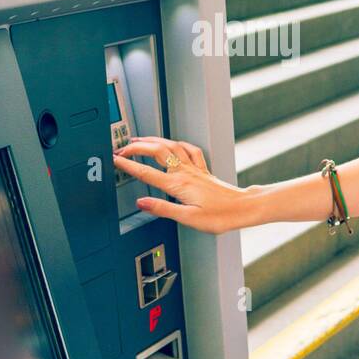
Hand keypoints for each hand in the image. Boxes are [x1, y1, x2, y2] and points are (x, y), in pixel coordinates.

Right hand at [112, 135, 251, 234]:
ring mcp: (194, 169)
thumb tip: (142, 202)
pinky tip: (173, 143)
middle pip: (157, 151)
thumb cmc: (220, 216)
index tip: (115, 160)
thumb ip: (163, 208)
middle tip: (121, 148)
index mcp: (178, 185)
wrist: (243, 208)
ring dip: (153, 140)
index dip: (128, 165)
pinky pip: (189, 150)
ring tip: (139, 139)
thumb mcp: (188, 218)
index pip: (147, 172)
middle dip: (137, 147)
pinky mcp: (202, 170)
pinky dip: (177, 143)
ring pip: (171, 145)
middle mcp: (185, 172)